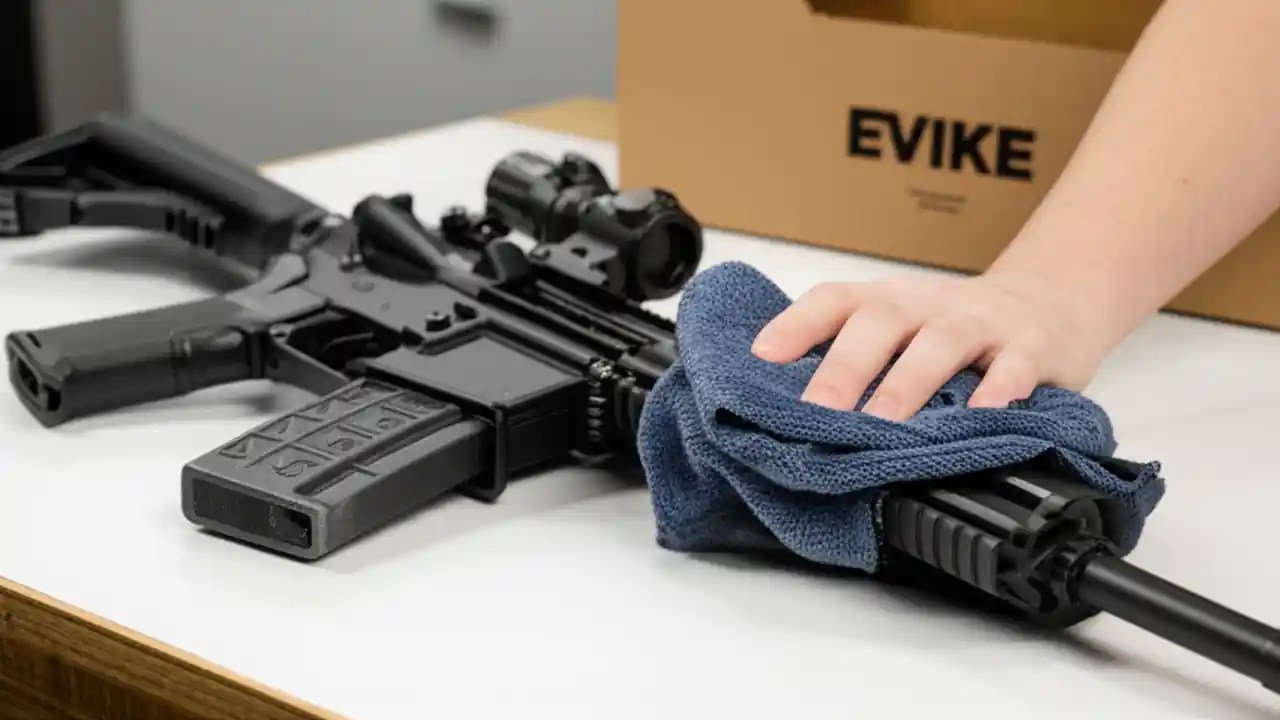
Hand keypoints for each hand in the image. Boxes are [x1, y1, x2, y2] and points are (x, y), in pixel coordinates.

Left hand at [750, 271, 1105, 419]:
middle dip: (843, 367)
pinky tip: (984, 412)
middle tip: (816, 413)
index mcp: (888, 301)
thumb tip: (786, 414)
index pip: (834, 300)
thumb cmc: (957, 327)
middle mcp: (927, 305)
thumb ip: (856, 361)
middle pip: (880, 321)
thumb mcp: (902, 331)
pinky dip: (1000, 388)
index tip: (761, 357)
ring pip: (940, 344)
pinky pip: (1014, 364)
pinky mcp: (1032, 345)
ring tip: (883, 423)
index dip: (795, 324)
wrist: (1052, 301)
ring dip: (907, 384)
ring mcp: (980, 322)